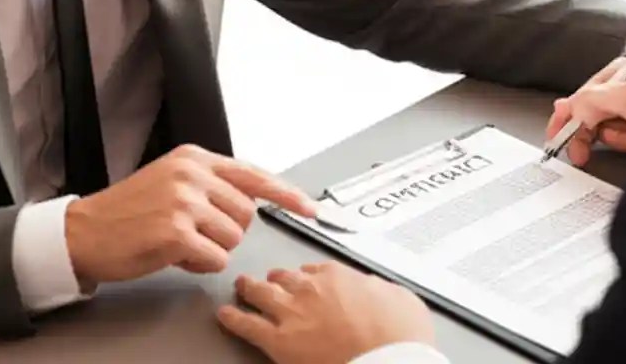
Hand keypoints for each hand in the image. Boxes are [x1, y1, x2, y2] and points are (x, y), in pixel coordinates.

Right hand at [64, 145, 316, 285]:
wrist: (85, 232)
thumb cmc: (128, 212)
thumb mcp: (171, 181)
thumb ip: (211, 184)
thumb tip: (251, 199)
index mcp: (194, 158)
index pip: (254, 174)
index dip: (286, 194)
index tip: (309, 207)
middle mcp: (191, 174)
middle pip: (246, 214)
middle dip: (227, 232)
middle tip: (193, 232)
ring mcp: (184, 202)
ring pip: (233, 238)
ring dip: (211, 250)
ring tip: (178, 241)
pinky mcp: (176, 232)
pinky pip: (215, 259)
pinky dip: (199, 264)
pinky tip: (173, 254)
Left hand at [218, 262, 435, 363]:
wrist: (388, 360)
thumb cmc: (399, 334)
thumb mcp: (401, 298)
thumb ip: (380, 288)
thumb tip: (375, 288)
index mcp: (338, 276)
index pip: (313, 270)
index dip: (307, 277)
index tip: (306, 280)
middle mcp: (309, 288)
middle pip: (284, 277)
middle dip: (276, 279)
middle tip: (270, 280)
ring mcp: (291, 313)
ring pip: (260, 292)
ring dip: (249, 288)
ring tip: (242, 287)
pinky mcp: (277, 341)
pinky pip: (246, 324)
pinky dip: (233, 318)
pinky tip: (224, 315)